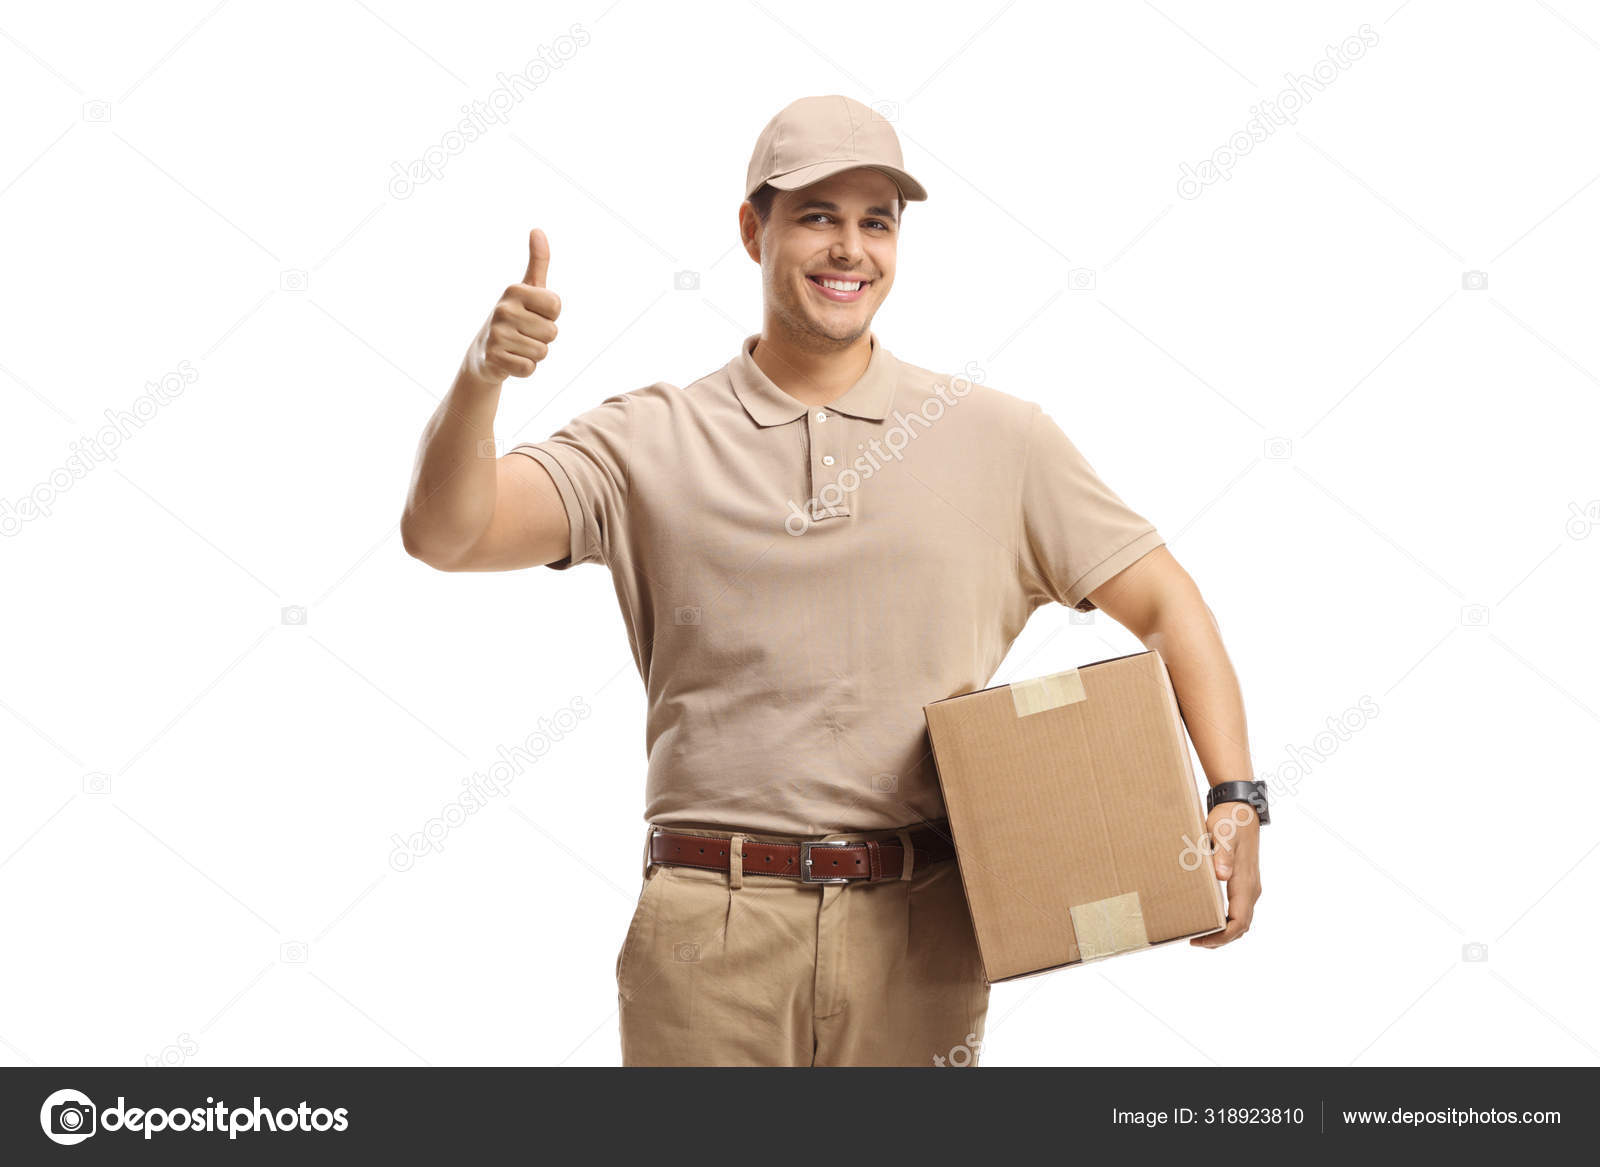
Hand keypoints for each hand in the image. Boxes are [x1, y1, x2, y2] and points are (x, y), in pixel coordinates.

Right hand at [463, 228, 560, 384]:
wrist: (484, 353)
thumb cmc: (514, 317)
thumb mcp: (527, 289)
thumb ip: (538, 261)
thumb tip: (537, 230)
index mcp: (514, 290)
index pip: (556, 307)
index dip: (550, 316)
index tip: (533, 314)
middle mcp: (503, 309)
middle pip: (552, 332)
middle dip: (542, 337)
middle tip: (523, 333)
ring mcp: (497, 334)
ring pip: (542, 351)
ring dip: (534, 354)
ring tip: (517, 346)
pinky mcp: (494, 359)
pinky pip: (530, 368)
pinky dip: (525, 369)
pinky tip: (511, 360)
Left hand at [1190, 799, 1260, 947]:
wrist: (1241, 809)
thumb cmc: (1230, 820)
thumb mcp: (1223, 833)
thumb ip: (1223, 854)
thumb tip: (1222, 876)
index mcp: (1245, 882)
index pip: (1239, 921)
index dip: (1222, 936)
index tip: (1201, 940)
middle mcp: (1251, 888)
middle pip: (1241, 926)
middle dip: (1221, 939)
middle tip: (1196, 942)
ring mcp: (1249, 886)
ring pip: (1241, 920)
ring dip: (1224, 932)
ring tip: (1201, 935)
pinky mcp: (1244, 882)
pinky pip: (1239, 910)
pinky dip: (1227, 921)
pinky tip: (1210, 918)